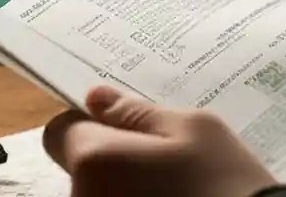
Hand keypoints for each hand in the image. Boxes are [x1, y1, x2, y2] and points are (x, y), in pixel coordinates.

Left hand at [43, 85, 276, 196]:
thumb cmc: (224, 180)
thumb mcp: (194, 129)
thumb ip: (138, 113)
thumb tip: (96, 98)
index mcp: (95, 160)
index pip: (62, 131)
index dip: (92, 123)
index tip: (128, 128)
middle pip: (82, 165)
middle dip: (113, 156)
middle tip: (165, 158)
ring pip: (99, 190)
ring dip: (125, 184)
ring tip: (175, 185)